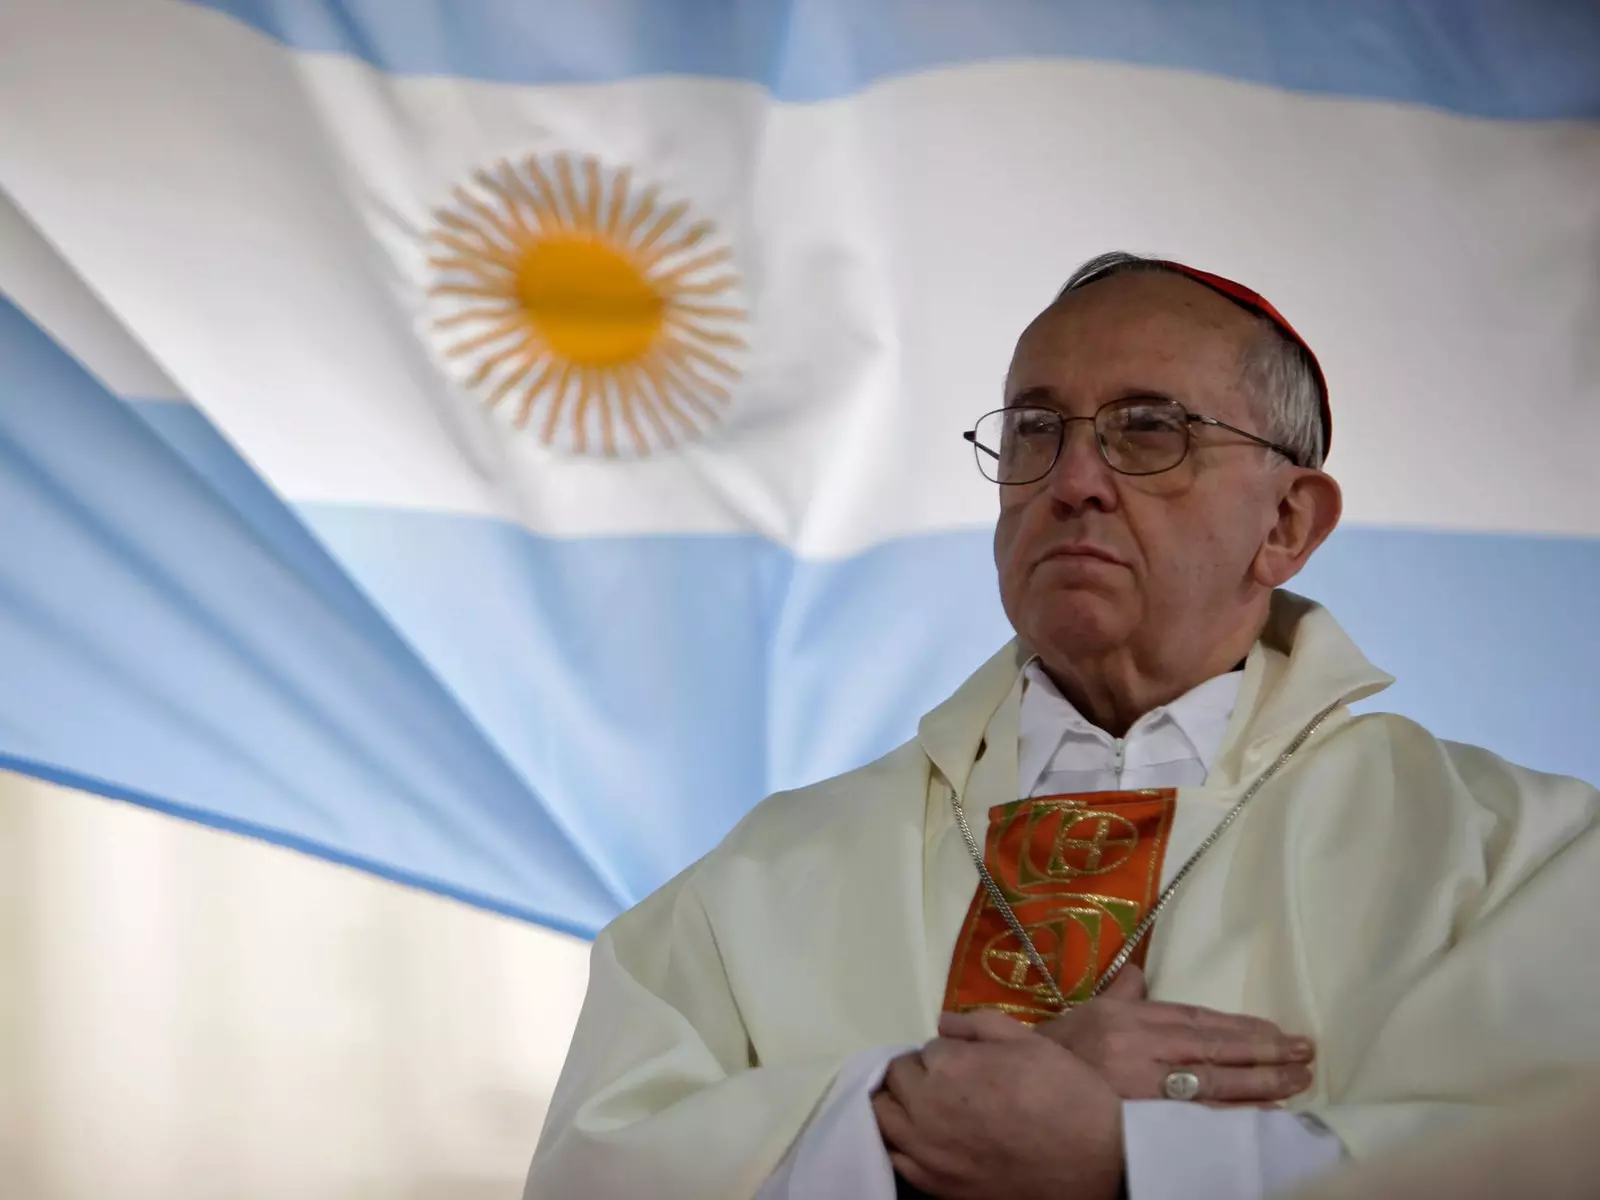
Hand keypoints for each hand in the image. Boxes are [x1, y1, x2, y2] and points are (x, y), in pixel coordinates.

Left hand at [872, 1015, 1122, 1199]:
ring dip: (899, 1104)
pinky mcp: (934, 1184)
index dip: (947, 1052)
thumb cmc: (1065, 1093)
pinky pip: (895, 1157)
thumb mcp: (1028, 1041)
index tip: (966, 1061)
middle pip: (895, 1079)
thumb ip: (978, 1025)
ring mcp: (927, 1151)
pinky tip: (926, 1138)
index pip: (926, 1048)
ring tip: (927, 1104)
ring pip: (883, 1117)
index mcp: (948, 1067)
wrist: (1095, 1160)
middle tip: (947, 1080)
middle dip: (917, 1073)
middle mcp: (926, 1108)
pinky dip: (902, 1142)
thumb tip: (942, 1023)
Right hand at [976, 964, 1314, 1104]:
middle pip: (1214, 1049)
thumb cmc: (1056, 1056)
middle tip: (1305, 1053)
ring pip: (1215, 1083)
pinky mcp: (1145, 1119)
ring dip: (1262, 1082)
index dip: (1239, 1026)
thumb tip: (1137, 970)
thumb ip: (1118, 994)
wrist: (1023, 1097)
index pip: (1196, 1019)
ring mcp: (1144, 1087)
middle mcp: (1140, 1048)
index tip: (1276, 1029)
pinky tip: (1265, 1114)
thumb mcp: (1084, 1015)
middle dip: (1264, 1051)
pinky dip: (1235, 1114)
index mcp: (1127, 1018)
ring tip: (1298, 1079)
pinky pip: (1199, 1117)